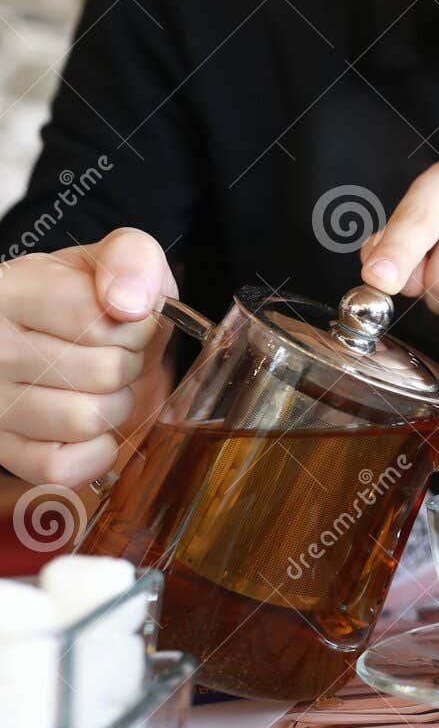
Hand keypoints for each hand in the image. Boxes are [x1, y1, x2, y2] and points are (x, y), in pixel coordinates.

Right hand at [0, 228, 176, 485]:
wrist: (51, 334)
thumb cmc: (84, 299)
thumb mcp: (110, 259)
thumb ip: (130, 259)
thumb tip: (131, 305)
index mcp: (8, 292)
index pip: (95, 320)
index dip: (136, 325)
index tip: (127, 320)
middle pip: (102, 373)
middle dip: (128, 364)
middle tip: (112, 354)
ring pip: (86, 420)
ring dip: (115, 405)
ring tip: (98, 386)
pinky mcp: (2, 450)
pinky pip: (62, 467)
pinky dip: (94, 452)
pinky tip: (90, 425)